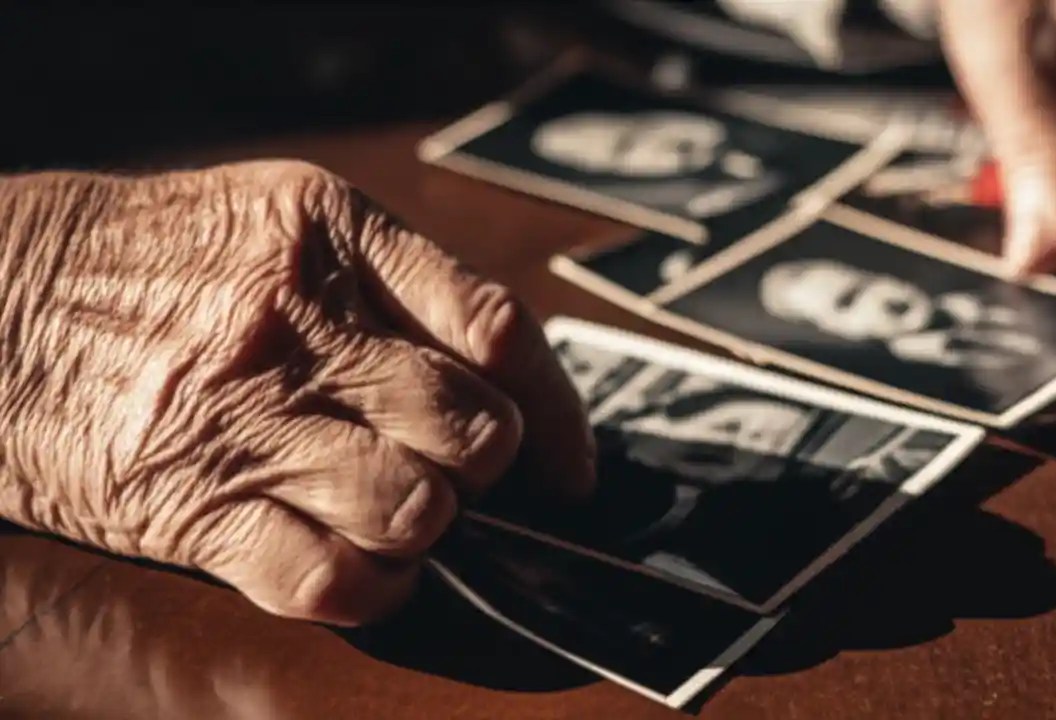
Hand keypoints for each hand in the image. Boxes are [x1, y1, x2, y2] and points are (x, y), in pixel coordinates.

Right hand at [0, 160, 594, 625]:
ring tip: (413, 511)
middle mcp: (303, 330)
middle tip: (471, 473)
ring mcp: (251, 423)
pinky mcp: (199, 510)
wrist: (0, 301)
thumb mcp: (285, 216)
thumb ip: (397, 280)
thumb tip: (504, 370)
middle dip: (491, 468)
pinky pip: (333, 579)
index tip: (566, 457)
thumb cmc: (159, 261)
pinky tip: (369, 567)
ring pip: (419, 510)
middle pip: (473, 430)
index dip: (557, 412)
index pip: (498, 332)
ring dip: (437, 526)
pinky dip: (375, 588)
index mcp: (337, 240)